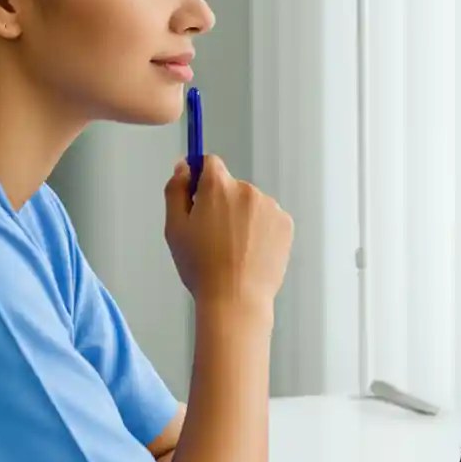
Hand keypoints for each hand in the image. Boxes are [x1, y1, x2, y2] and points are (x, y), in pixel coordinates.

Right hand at [165, 155, 293, 319]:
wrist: (236, 299)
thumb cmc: (202, 267)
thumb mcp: (175, 227)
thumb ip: (176, 190)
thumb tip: (184, 167)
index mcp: (218, 186)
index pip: (209, 162)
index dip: (200, 177)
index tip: (197, 195)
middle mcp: (247, 190)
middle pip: (230, 186)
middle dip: (221, 203)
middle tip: (211, 236)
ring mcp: (270, 206)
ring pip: (250, 204)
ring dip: (242, 218)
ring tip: (232, 250)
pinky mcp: (285, 224)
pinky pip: (267, 219)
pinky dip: (260, 231)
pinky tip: (249, 253)